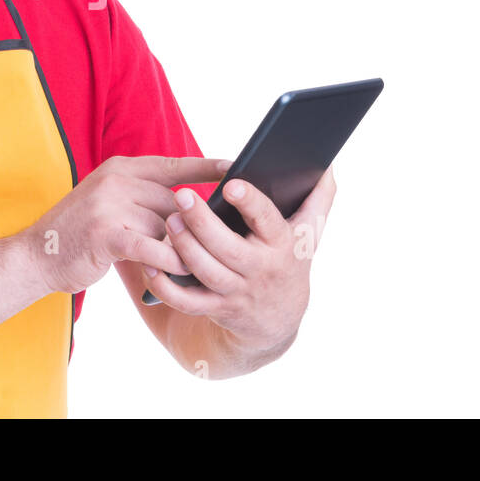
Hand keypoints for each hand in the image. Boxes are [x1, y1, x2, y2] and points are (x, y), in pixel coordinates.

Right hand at [23, 155, 232, 294]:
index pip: (173, 164)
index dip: (205, 167)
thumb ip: (143, 200)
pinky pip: (152, 247)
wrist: (35, 256)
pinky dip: (167, 261)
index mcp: (120, 168)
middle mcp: (116, 180)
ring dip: (181, 249)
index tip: (235, 166)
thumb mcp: (110, 204)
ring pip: (166, 226)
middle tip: (215, 242)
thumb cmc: (79, 234)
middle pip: (174, 201)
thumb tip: (190, 208)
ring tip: (193, 265)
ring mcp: (109, 204)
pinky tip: (174, 272)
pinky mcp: (105, 232)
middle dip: (193, 225)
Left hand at [142, 166, 337, 354]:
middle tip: (180, 197)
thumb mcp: (308, 233)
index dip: (250, 203)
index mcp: (282, 244)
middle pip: (227, 248)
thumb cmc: (289, 260)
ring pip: (206, 272)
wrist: (278, 318)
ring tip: (168, 220)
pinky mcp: (216, 309)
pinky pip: (187, 301)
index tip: (231, 185)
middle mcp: (260, 269)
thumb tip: (328, 162)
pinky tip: (152, 263)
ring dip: (183, 247)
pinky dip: (167, 286)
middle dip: (202, 223)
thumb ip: (318, 197)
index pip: (267, 220)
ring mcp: (237, 291)